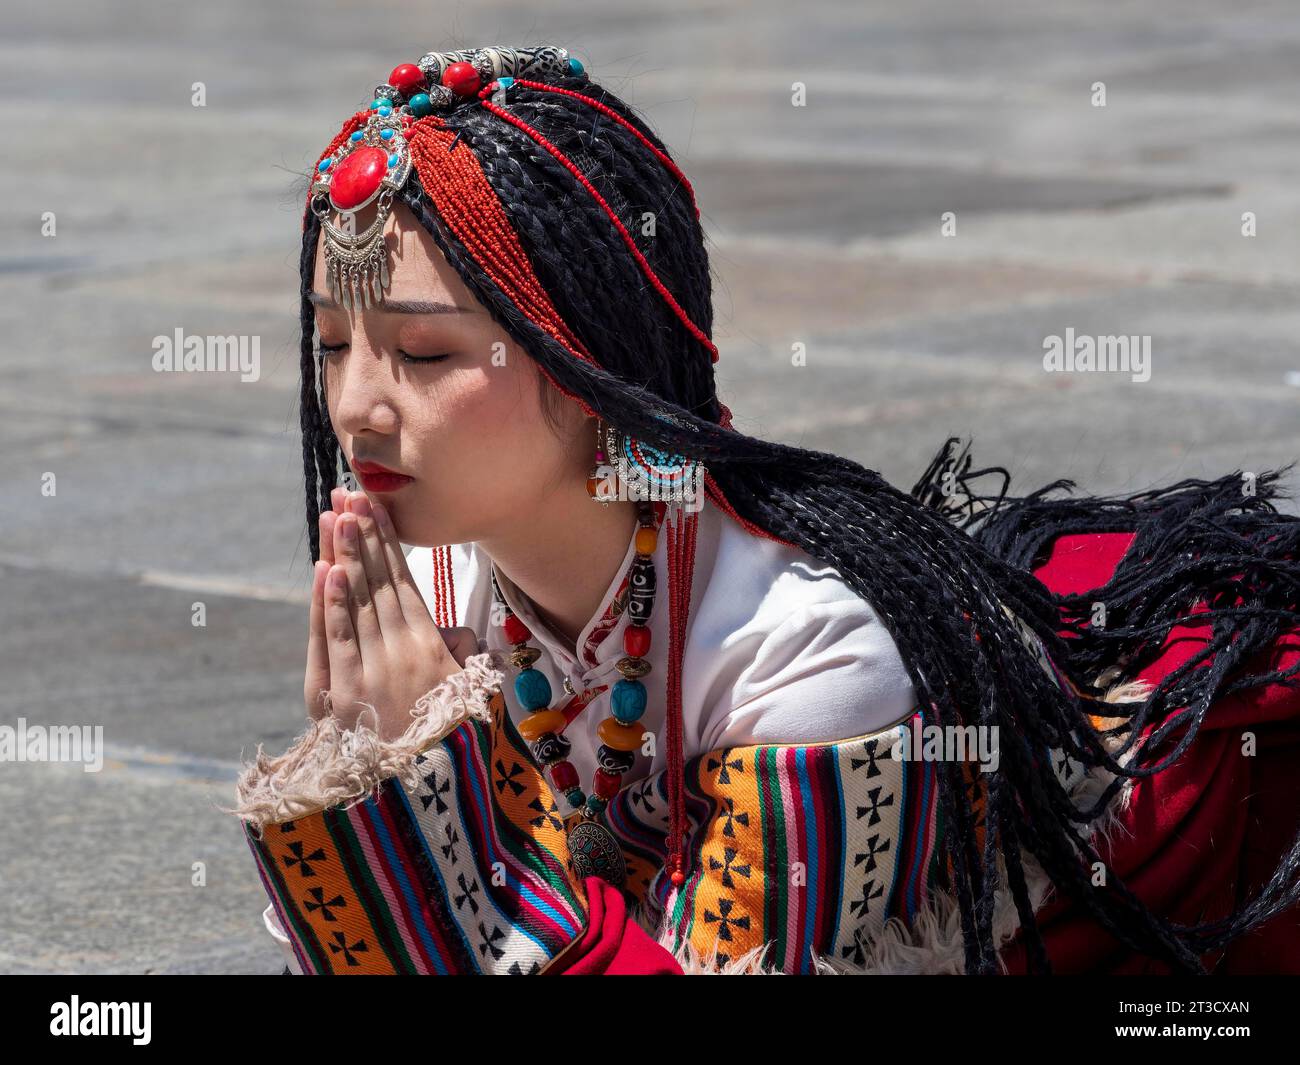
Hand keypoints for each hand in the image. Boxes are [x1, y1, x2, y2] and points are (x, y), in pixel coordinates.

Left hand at [303, 488, 478, 739]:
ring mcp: (367, 671)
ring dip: (345, 556)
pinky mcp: (340, 693)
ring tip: (338, 517)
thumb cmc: (451, 744)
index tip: (378, 508)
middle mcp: (400, 653)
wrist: (421, 797)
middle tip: (351, 495)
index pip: (405, 583)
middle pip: (377, 583)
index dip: (390, 544)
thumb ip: (464, 657)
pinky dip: (328, 604)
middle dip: (364, 537)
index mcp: (433, 649)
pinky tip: (326, 570)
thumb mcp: (472, 696)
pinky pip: (334, 639)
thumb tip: (456, 632)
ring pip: (354, 602)